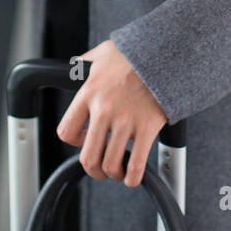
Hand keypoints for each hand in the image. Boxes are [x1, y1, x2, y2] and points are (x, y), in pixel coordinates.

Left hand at [56, 40, 166, 186]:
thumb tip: (75, 65)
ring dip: (113, 174)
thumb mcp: (101, 54)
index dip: (74, 142)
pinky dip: (133, 178)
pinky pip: (136, 164)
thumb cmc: (134, 53)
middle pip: (87, 157)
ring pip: (110, 164)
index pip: (66, 131)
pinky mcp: (147, 127)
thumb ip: (85, 63)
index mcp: (88, 94)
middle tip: (100, 168)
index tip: (85, 140)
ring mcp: (125, 120)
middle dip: (93, 169)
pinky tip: (133, 176)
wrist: (164, 52)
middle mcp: (103, 110)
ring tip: (118, 171)